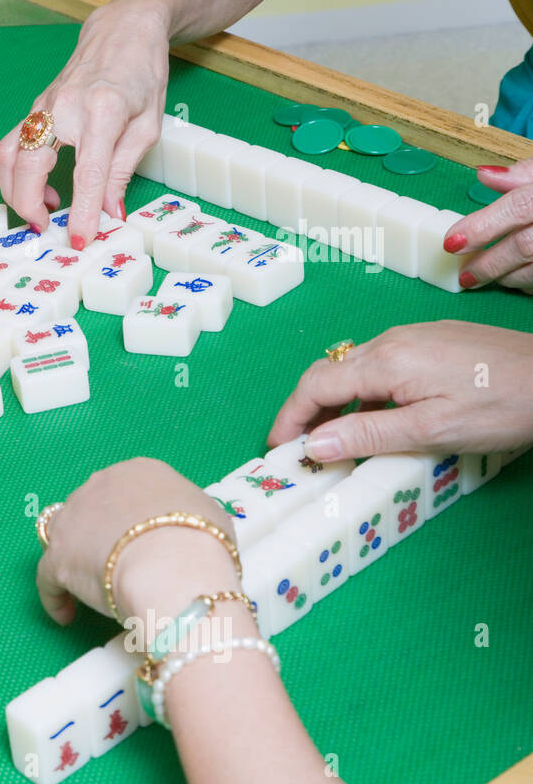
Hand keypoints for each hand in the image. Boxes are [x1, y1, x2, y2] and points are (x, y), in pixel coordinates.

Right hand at [0, 0, 169, 249]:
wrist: (123, 29)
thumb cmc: (142, 74)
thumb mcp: (148, 126)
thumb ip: (123, 170)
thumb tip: (108, 212)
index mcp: (102, 110)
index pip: (87, 173)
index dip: (81, 211)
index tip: (79, 240)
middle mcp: (64, 106)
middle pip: (29, 164)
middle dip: (29, 205)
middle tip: (47, 229)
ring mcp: (43, 104)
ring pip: (8, 154)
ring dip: (15, 190)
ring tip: (43, 209)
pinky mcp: (34, 107)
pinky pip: (13, 144)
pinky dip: (18, 173)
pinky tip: (43, 186)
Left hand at [36, 458, 237, 625]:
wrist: (172, 566)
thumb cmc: (201, 542)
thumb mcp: (210, 518)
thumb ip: (189, 520)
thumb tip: (187, 533)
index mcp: (139, 472)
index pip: (125, 492)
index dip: (128, 518)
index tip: (137, 542)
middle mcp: (99, 485)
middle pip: (91, 509)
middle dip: (98, 536)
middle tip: (114, 566)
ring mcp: (73, 519)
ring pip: (64, 537)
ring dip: (72, 560)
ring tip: (86, 590)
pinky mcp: (57, 556)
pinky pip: (47, 577)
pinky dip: (55, 597)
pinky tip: (68, 616)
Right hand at [268, 320, 532, 460]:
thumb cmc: (503, 406)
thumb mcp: (431, 431)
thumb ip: (367, 435)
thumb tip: (313, 442)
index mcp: (386, 361)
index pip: (315, 384)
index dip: (290, 417)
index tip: (279, 447)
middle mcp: (392, 340)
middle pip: (328, 372)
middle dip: (306, 409)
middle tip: (301, 447)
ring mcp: (413, 336)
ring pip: (353, 367)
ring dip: (334, 402)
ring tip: (335, 439)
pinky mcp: (432, 340)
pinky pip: (380, 364)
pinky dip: (362, 392)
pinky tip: (378, 417)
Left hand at [443, 160, 532, 290]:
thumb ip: (526, 173)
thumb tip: (483, 175)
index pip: (520, 206)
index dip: (483, 226)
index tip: (452, 242)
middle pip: (526, 245)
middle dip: (490, 263)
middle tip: (465, 274)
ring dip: (509, 277)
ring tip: (488, 278)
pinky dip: (531, 284)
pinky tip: (518, 281)